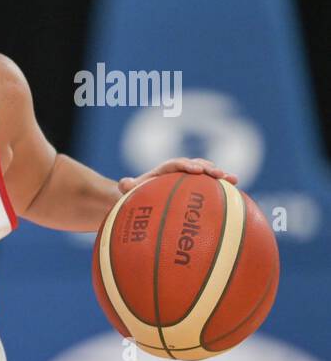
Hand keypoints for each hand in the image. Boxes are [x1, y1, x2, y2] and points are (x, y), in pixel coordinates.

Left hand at [118, 156, 238, 193]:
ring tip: (232, 180)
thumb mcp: (130, 192)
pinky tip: (236, 189)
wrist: (141, 196)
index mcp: (163, 170)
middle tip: (219, 175)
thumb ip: (127, 187)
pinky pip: (210, 184)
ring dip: (219, 174)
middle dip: (208, 168)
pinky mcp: (196, 186)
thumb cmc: (135, 194)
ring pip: (206, 172)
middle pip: (195, 165)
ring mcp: (189, 178)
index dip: (186, 165)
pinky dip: (222, 184)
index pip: (175, 164)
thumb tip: (124, 183)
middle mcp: (178, 171)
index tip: (195, 170)